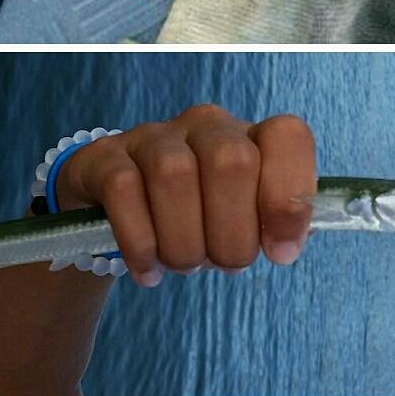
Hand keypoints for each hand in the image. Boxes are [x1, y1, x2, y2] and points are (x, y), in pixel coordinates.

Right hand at [55, 105, 315, 285]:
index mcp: (251, 139)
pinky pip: (124, 189)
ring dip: (184, 242)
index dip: (290, 194)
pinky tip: (147, 269)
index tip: (279, 251)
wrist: (118, 214)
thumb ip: (274, 228)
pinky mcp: (104, 156)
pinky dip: (140, 242)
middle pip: (232, 161)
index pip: (288, 135)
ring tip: (183, 265)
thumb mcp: (242, 224)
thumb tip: (285, 246)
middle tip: (222, 264)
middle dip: (232, 234)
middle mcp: (206, 126)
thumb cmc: (197, 219)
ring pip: (175, 174)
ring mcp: (152, 136)